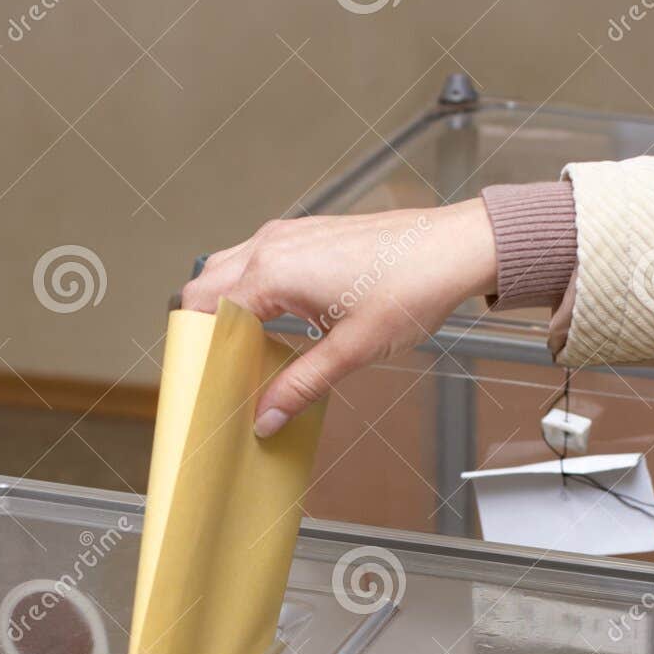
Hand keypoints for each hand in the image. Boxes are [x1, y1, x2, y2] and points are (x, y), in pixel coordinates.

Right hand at [181, 200, 496, 436]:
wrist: (454, 248)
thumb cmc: (411, 286)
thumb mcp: (350, 350)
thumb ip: (300, 386)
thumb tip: (266, 417)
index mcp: (273, 270)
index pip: (205, 311)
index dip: (199, 350)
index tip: (205, 381)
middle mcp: (272, 246)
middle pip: (206, 287)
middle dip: (204, 330)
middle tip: (219, 371)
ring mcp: (288, 236)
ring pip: (228, 271)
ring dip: (226, 309)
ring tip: (243, 352)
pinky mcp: (306, 236)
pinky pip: (256, 262)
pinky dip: (250, 293)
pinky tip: (272, 324)